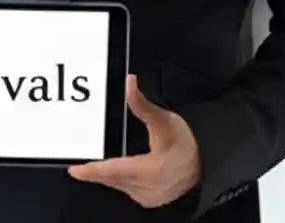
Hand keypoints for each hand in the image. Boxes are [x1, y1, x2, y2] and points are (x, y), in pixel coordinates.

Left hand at [68, 75, 200, 208]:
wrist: (208, 163)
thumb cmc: (190, 144)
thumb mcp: (164, 121)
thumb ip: (141, 105)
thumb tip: (129, 85)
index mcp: (151, 170)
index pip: (114, 171)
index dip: (92, 171)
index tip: (76, 170)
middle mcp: (148, 188)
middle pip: (112, 179)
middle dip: (96, 172)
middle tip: (80, 166)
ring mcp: (149, 196)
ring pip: (118, 186)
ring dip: (107, 176)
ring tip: (95, 168)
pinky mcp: (149, 199)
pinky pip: (126, 191)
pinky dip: (119, 181)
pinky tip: (116, 173)